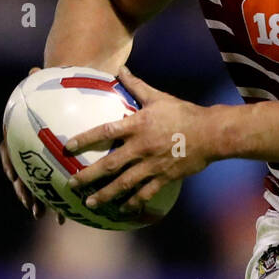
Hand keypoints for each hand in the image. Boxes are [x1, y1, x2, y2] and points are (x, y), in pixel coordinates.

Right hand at [0, 67, 64, 223]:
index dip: (9, 164)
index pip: (8, 150)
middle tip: (32, 205)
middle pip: (20, 174)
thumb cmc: (59, 92)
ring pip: (35, 186)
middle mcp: (25, 151)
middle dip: (25, 191)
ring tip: (46, 216)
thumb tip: (35, 69)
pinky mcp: (54, 171)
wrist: (68, 101)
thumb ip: (42, 83)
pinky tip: (66, 216)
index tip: (13, 175)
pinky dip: (58, 202)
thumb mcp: (51, 86)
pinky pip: (53, 189)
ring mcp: (38, 163)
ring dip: (39, 201)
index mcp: (19, 134)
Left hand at [64, 65, 217, 212]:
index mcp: (137, 126)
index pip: (104, 133)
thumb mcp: (158, 97)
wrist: (210, 133)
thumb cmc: (183, 113)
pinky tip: (122, 210)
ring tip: (90, 203)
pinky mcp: (164, 177)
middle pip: (109, 165)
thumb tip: (120, 69)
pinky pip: (145, 193)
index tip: (68, 148)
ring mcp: (152, 165)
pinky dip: (133, 203)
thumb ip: (136, 85)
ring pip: (124, 184)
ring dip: (105, 194)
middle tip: (72, 185)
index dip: (85, 140)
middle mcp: (140, 148)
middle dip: (88, 176)